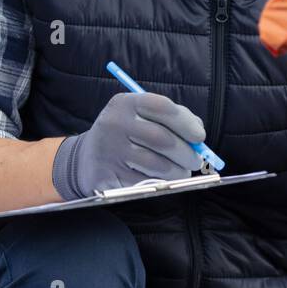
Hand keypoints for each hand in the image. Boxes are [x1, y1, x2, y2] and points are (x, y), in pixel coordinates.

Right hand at [51, 92, 205, 198]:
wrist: (87, 159)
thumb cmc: (127, 135)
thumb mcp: (142, 118)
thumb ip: (172, 121)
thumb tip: (198, 137)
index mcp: (125, 103)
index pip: (162, 107)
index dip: (186, 122)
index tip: (200, 136)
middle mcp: (114, 123)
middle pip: (162, 139)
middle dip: (187, 153)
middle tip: (195, 161)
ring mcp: (109, 151)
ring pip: (157, 164)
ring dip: (177, 172)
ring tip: (181, 172)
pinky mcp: (107, 176)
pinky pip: (145, 182)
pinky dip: (161, 184)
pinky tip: (162, 181)